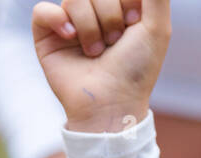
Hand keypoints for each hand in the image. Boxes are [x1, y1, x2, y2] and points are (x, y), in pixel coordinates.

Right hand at [31, 0, 170, 129]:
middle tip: (115, 43)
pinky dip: (59, 22)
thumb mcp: (157, 28)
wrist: (112, 105)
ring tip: (97, 52)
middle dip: (109, 16)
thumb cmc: (136, 71)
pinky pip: (44, 9)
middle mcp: (93, 10)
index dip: (124, 2)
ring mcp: (68, 20)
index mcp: (117, 5)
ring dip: (90, 28)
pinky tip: (71, 38)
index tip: (133, 23)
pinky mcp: (47, 33)